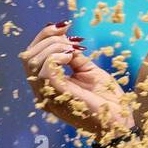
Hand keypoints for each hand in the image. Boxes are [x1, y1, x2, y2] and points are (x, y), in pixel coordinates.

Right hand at [19, 22, 133, 139]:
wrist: (120, 122)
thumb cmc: (108, 101)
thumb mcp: (89, 71)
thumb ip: (74, 57)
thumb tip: (67, 40)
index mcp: (47, 85)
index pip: (32, 56)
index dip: (45, 36)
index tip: (65, 25)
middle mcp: (42, 91)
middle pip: (28, 56)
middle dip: (48, 38)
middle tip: (72, 39)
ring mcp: (47, 95)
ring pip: (32, 61)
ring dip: (54, 47)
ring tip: (73, 50)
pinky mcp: (57, 96)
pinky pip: (44, 71)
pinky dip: (56, 57)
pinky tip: (71, 57)